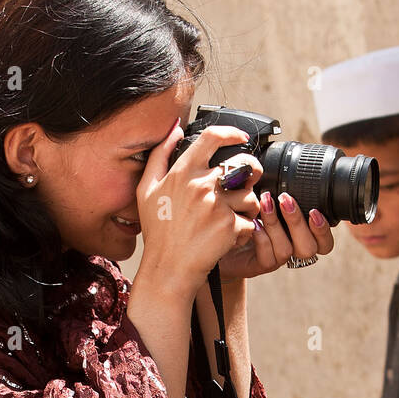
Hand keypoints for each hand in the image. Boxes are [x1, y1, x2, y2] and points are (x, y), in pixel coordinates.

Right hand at [134, 122, 260, 302]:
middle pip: (243, 164)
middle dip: (252, 171)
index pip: (213, 137)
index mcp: (183, 172)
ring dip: (248, 207)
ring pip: (251, 195)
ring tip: (234, 218)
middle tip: (248, 182)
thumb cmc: (158, 232)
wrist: (168, 268)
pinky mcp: (229, 226)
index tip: (241, 136)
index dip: (232, 132)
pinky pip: (249, 222)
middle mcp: (201, 185)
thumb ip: (159, 155)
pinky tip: (229, 237)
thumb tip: (174, 129)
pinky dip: (244, 231)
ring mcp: (217, 206)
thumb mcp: (146, 190)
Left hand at [218, 189, 334, 281]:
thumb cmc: (246, 211)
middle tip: (285, 200)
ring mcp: (276, 258)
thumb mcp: (265, 196)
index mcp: (301, 234)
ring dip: (276, 225)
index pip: (325, 243)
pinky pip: (268, 258)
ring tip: (264, 204)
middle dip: (298, 222)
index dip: (323, 230)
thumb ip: (278, 188)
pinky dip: (262, 238)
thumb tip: (281, 168)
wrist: (221, 231)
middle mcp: (292, 248)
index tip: (314, 211)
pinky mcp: (258, 265)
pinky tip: (253, 224)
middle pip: (310, 248)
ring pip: (287, 251)